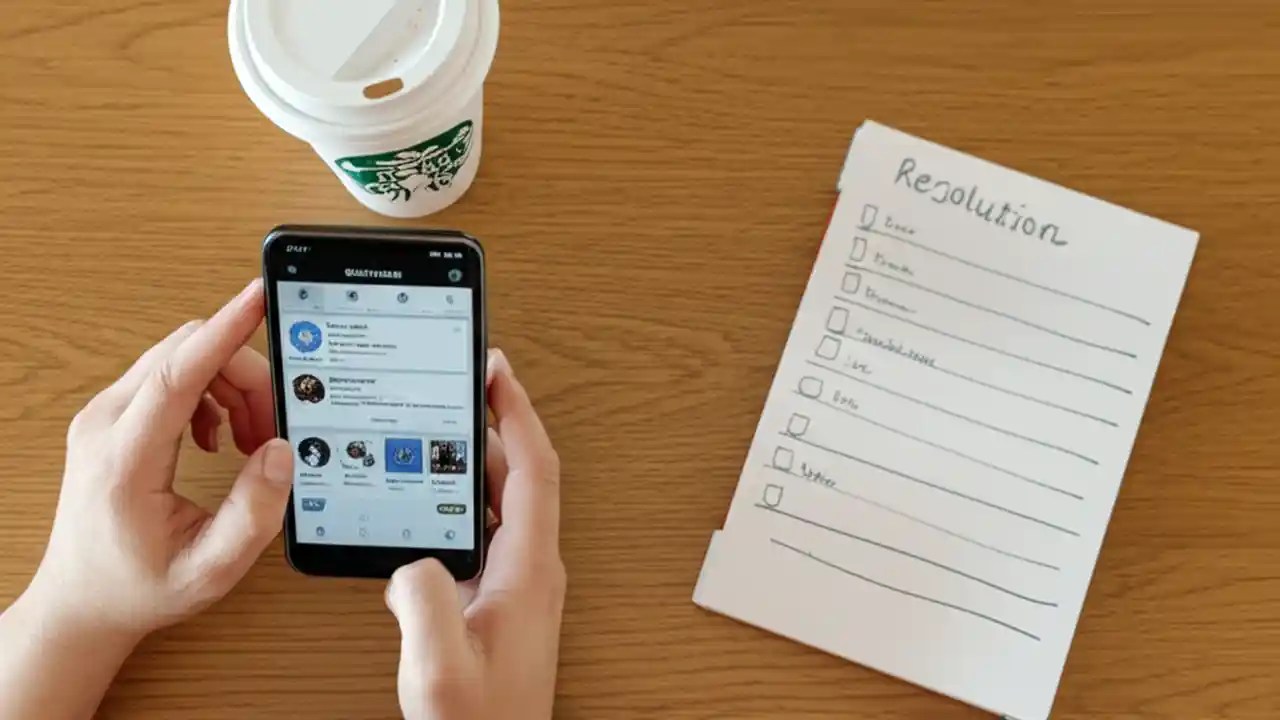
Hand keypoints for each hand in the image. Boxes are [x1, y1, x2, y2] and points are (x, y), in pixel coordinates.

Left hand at [26, 279, 290, 638]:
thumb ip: (254, 515)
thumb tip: (281, 452)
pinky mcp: (111, 414)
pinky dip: (209, 391)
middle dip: (246, 376)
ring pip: (181, 357)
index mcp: (125, 460)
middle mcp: (105, 424)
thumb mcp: (211, 569)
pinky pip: (169, 372)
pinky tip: (219, 437)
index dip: (224, 331)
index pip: (179, 373)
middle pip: (187, 354)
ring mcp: (103, 414)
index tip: (258, 296)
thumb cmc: (139, 587)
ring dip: (231, 385)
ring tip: (250, 441)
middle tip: (271, 429)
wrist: (82, 600)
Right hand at [386, 350, 565, 719]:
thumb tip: (411, 561)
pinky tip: (428, 504)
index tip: (496, 372)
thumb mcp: (440, 668)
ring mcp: (518, 585)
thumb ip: (422, 605)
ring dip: (475, 462)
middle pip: (518, 476)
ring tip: (440, 427)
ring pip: (500, 503)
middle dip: (492, 423)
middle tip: (463, 383)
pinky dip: (460, 504)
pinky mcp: (499, 601)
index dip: (516, 413)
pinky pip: (484, 533)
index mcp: (528, 570)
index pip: (533, 469)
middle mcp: (531, 569)